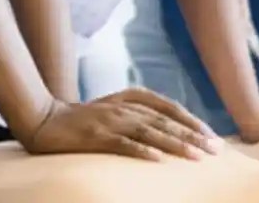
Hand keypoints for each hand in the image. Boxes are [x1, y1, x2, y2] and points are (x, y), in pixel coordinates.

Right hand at [23, 88, 221, 160]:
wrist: (43, 119)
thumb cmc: (83, 118)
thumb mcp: (116, 109)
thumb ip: (140, 113)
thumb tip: (171, 129)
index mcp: (132, 98)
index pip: (171, 108)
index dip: (193, 122)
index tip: (212, 137)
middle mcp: (126, 107)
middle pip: (166, 121)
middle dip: (193, 136)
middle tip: (215, 149)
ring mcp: (111, 121)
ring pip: (151, 133)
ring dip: (176, 144)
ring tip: (196, 156)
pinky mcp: (96, 136)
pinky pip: (122, 145)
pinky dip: (141, 152)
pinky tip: (157, 160)